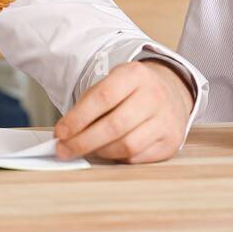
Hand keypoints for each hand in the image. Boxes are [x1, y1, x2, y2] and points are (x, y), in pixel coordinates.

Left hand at [54, 60, 193, 163]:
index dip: (78, 118)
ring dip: (100, 152)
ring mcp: (166, 119)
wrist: (172, 93)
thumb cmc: (133, 91)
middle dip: (83, 141)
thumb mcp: (113, 82)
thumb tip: (65, 134)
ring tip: (87, 149)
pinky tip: (110, 151)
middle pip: (114, 125)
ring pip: (126, 145)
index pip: (102, 97)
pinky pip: (138, 157)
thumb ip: (90, 103)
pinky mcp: (171, 141)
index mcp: (135, 74)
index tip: (60, 132)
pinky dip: (118, 157)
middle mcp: (154, 95)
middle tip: (64, 150)